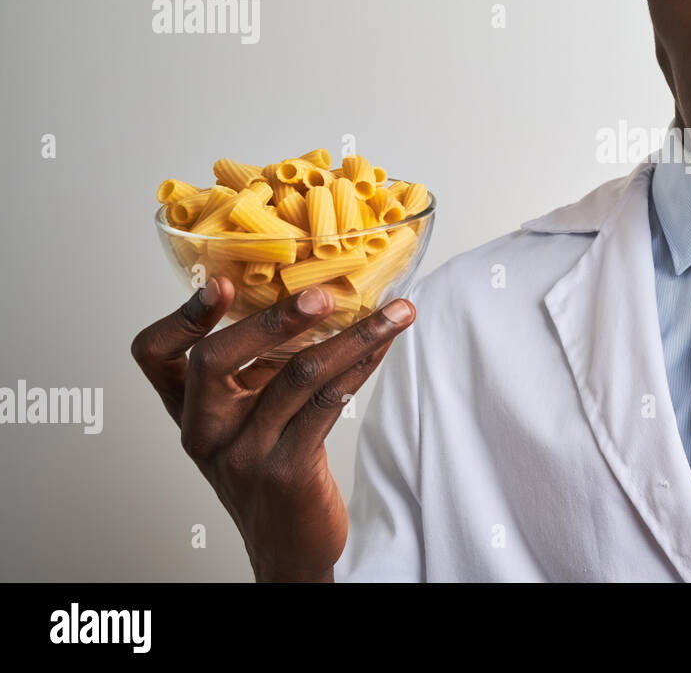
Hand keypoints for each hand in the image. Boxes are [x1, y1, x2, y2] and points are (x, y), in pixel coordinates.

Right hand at [130, 276, 415, 581]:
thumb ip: (258, 365)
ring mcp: (244, 452)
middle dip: (270, 320)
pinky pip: (327, 405)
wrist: (289, 546)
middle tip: (322, 295)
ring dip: (354, 337)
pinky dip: (361, 368)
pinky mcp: (286, 471)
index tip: (217, 282)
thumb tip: (311, 291)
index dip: (180, 316)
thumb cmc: (270, 466)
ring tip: (396, 312)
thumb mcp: (248, 415)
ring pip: (295, 376)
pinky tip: (384, 348)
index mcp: (189, 408)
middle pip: (214, 361)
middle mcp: (207, 429)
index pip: (155, 355)